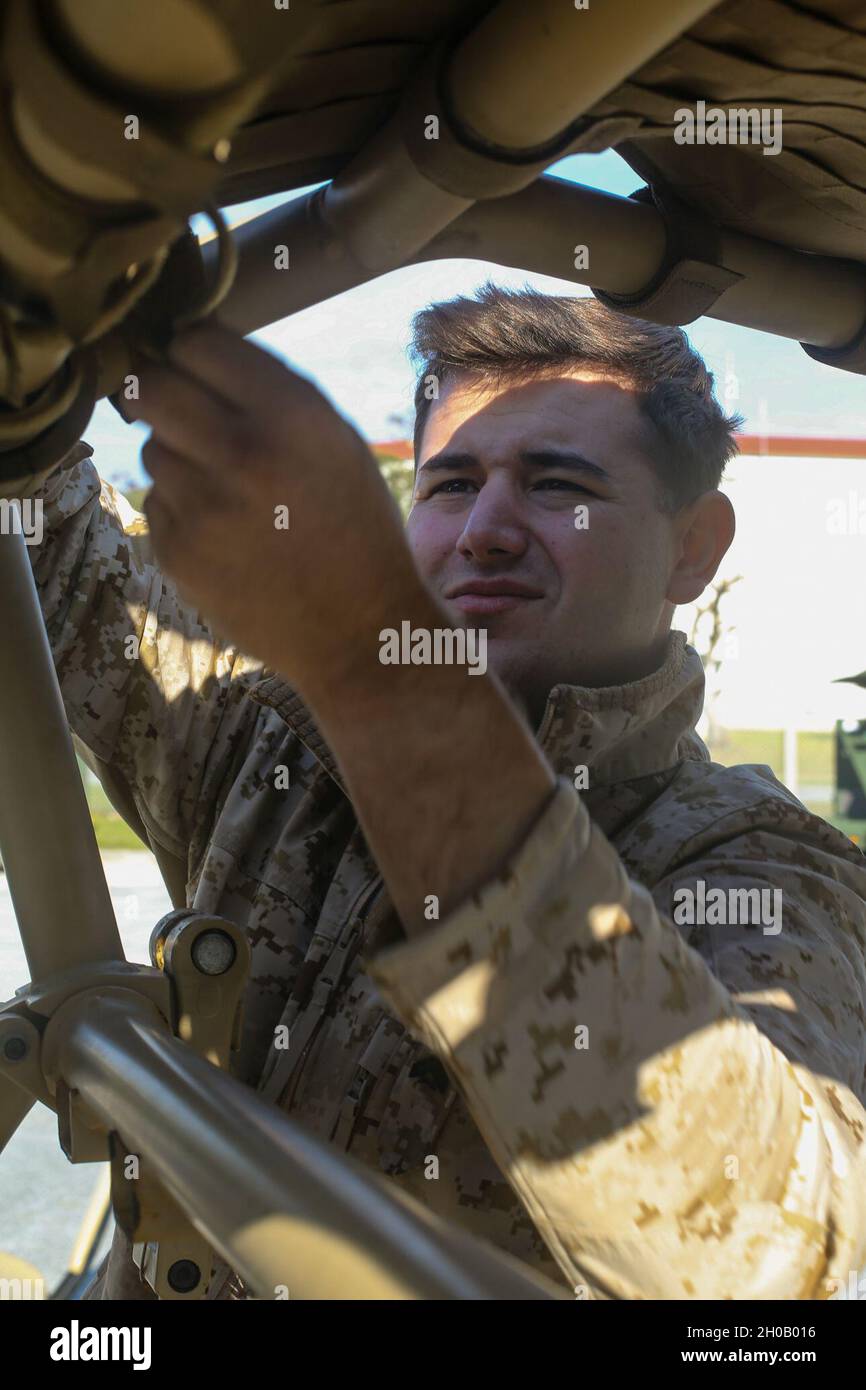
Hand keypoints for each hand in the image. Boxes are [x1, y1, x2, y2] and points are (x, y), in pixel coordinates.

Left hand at [124, 319, 419, 694]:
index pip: (195, 342)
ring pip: (151, 449)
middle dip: (163, 393)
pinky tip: (227, 535)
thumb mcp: (338, 443)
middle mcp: (241, 454)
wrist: (359, 630)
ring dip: (178, 458)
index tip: (200, 370)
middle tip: (184, 413)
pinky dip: (182, 510)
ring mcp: (201, 506)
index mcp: (291, 416)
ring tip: (228, 492)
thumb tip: (191, 350)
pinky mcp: (176, 551)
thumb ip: (272, 393)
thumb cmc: (354, 528)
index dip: (194, 353)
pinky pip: (157, 503)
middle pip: (151, 386)